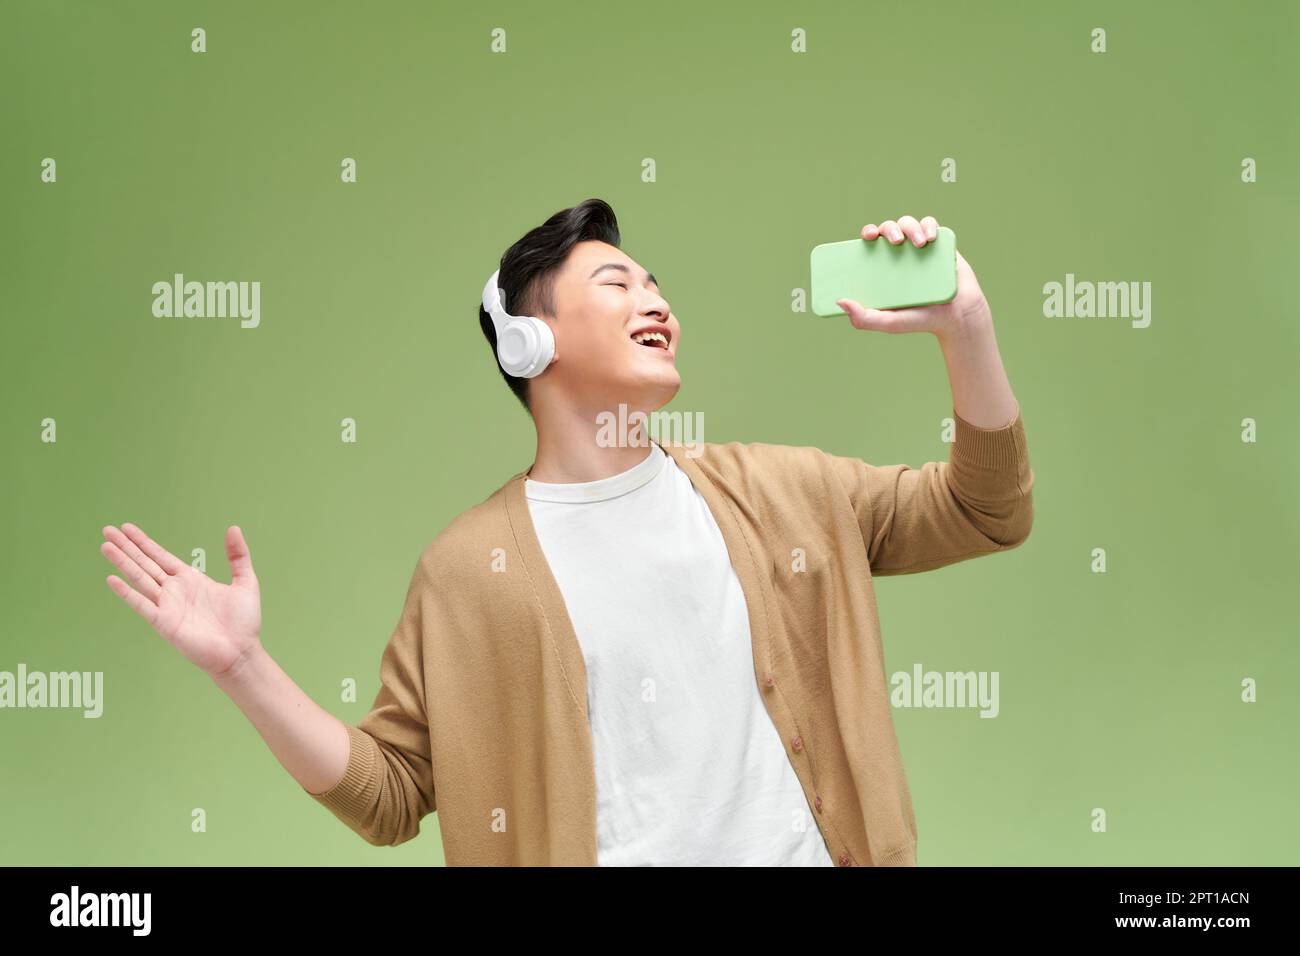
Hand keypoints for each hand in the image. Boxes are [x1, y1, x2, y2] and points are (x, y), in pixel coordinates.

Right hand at [101, 523, 262, 681]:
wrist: (241, 652)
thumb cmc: (244, 622)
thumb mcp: (246, 581)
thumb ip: (238, 555)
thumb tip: (233, 528)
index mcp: (191, 579)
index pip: (161, 556)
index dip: (144, 542)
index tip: (127, 528)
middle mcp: (175, 590)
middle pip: (145, 563)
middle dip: (127, 546)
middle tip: (107, 530)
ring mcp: (167, 606)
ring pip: (140, 578)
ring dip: (122, 562)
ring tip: (105, 546)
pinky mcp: (164, 622)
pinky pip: (142, 604)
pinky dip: (126, 592)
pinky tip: (112, 579)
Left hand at [837, 214, 990, 338]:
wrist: (957, 316)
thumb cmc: (919, 319)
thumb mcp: (888, 323)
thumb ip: (863, 318)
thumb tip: (839, 301)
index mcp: (882, 267)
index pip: (870, 243)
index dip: (867, 232)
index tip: (867, 236)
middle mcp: (899, 253)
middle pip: (888, 228)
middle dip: (890, 228)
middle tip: (895, 242)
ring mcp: (919, 247)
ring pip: (909, 223)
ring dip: (911, 227)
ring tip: (920, 244)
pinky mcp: (939, 244)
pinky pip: (931, 224)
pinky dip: (929, 225)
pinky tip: (930, 237)